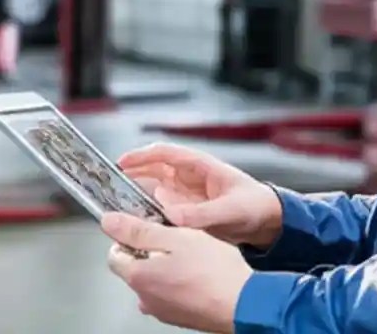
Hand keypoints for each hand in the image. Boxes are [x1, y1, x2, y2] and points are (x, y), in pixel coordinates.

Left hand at [103, 212, 252, 333]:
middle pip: (135, 269)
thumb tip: (109, 222)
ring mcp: (163, 310)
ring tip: (193, 256)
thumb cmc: (213, 270)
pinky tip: (200, 274)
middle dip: (150, 252)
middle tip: (177, 239)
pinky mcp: (180, 317)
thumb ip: (138, 230)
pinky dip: (180, 283)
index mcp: (138, 276)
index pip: (114, 255)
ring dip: (166, 268)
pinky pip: (172, 294)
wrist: (243, 303)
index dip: (128, 238)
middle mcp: (145, 298)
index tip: (145, 229)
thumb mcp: (175, 237)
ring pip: (154, 282)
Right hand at [119, 142, 282, 249]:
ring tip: (116, 204)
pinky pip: (161, 207)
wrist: (267, 223)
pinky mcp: (186, 211)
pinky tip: (136, 221)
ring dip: (136, 194)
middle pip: (153, 170)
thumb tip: (172, 215)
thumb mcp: (229, 210)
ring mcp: (186, 194)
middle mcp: (189, 177)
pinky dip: (147, 211)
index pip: (165, 153)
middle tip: (109, 186)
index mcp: (200, 166)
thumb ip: (202, 214)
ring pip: (153, 189)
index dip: (141, 155)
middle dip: (131, 175)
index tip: (121, 162)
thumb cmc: (254, 206)